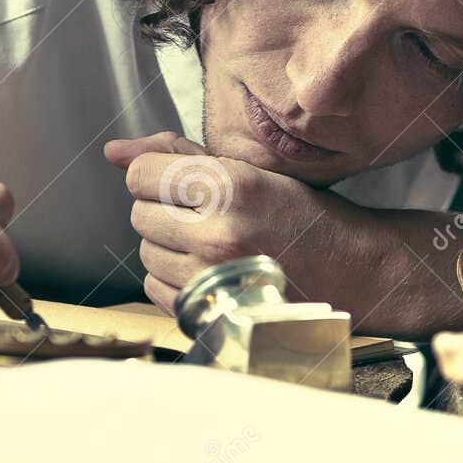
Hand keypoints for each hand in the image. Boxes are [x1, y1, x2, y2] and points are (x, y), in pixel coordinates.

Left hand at [104, 132, 357, 313]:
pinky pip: (154, 288)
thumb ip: (176, 155)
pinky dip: (172, 279)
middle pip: (139, 213)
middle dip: (164, 210)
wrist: (349, 268)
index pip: (140, 174)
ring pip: (144, 251)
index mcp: (228, 186)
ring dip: (167, 246)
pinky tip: (208, 270)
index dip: (156, 175)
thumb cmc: (299, 213)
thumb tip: (113, 153)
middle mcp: (217, 232)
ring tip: (209, 242)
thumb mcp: (247, 170)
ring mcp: (211, 278)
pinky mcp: (209, 310)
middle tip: (205, 214)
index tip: (184, 184)